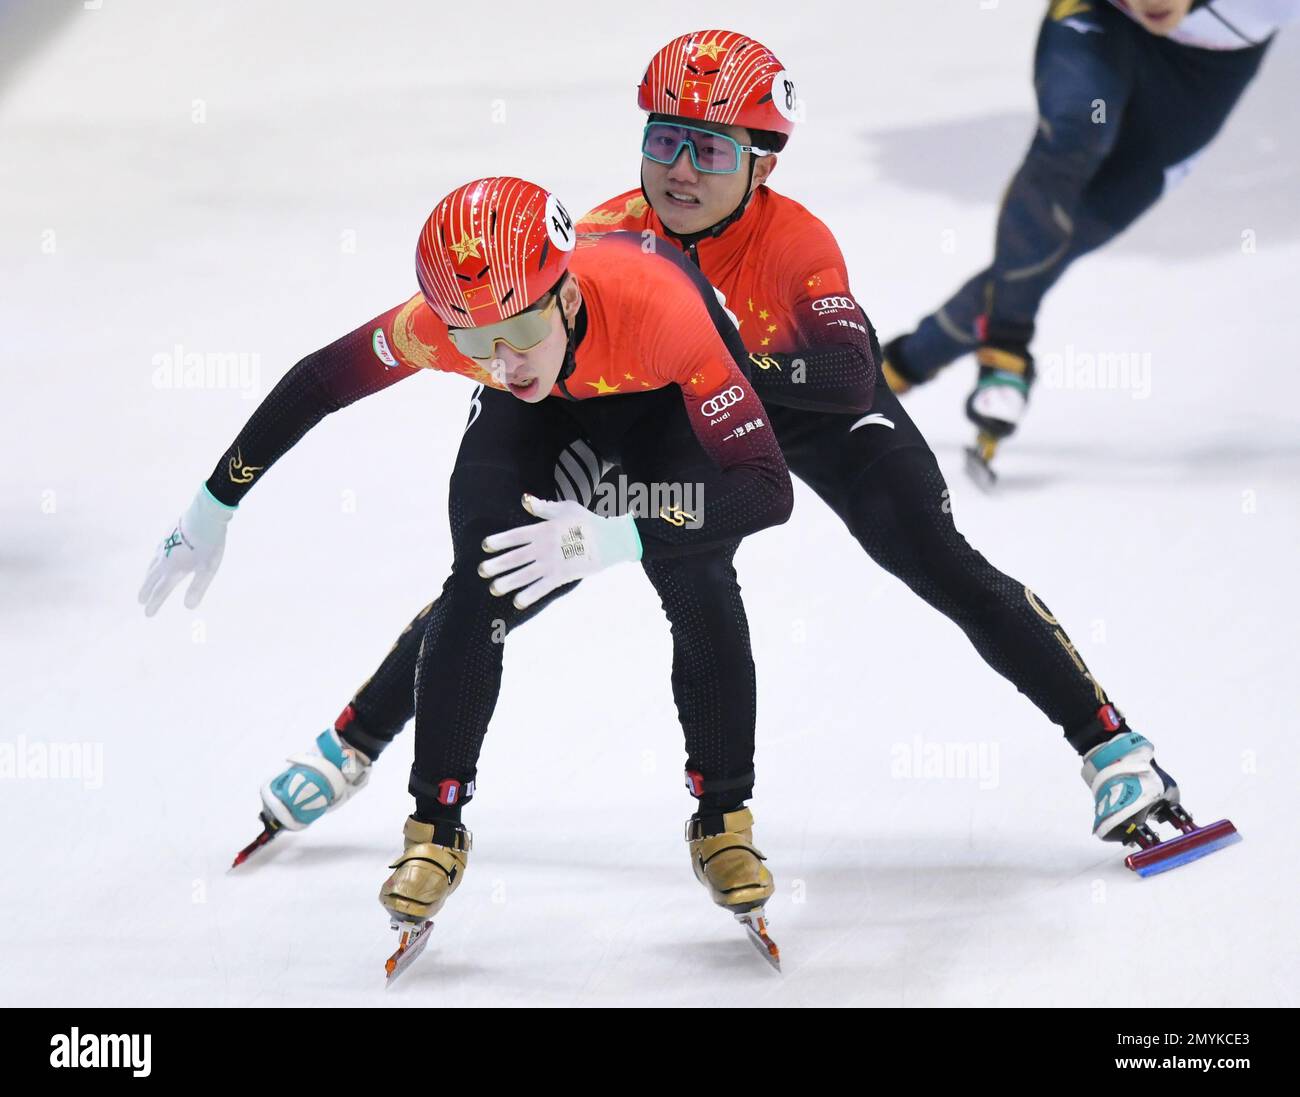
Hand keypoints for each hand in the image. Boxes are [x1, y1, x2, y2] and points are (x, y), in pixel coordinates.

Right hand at [138, 485, 235, 615]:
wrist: (205, 516)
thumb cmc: (210, 545)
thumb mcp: (208, 569)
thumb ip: (197, 587)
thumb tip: (189, 607)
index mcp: (174, 570)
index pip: (161, 591)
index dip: (154, 604)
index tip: (148, 614)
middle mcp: (165, 560)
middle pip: (152, 579)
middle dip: (146, 591)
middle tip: (141, 601)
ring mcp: (164, 547)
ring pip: (152, 565)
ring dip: (147, 577)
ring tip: (146, 583)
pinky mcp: (167, 536)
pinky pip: (156, 553)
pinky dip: (153, 562)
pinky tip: (156, 559)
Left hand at [478, 494, 641, 609]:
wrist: (610, 540)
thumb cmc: (587, 522)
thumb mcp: (565, 509)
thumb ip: (543, 507)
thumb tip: (524, 500)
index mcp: (543, 530)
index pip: (515, 536)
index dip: (499, 541)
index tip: (484, 546)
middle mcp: (544, 548)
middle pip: (516, 557)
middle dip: (497, 565)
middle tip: (481, 571)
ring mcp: (553, 563)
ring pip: (525, 575)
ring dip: (508, 582)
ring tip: (493, 589)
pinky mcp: (562, 576)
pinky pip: (542, 587)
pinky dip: (530, 595)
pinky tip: (517, 602)